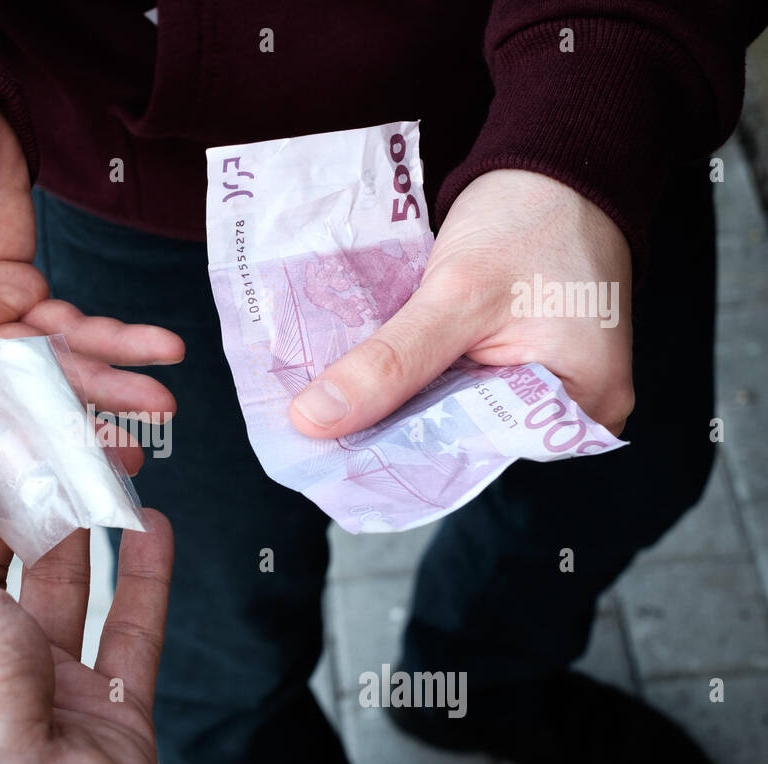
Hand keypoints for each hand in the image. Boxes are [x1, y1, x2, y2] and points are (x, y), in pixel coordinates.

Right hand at [0, 55, 182, 473]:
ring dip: (106, 390)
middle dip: (64, 430)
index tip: (39, 472)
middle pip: (5, 403)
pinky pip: (73, 330)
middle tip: (124, 456)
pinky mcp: (22, 296)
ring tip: (162, 405)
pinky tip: (160, 349)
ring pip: (49, 374)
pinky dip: (117, 341)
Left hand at [0, 414, 173, 763]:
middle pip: (3, 555)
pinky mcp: (110, 712)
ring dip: (87, 525)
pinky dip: (145, 578)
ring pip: (69, 588)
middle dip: (28, 491)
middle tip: (60, 427)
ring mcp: (45, 686)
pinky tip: (153, 524)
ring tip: (107, 459)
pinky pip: (131, 633)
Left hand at [289, 169, 634, 437]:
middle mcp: (577, 413)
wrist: (557, 168)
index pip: (476, 457)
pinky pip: (460, 388)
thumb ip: (389, 362)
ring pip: (456, 416)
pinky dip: (418, 380)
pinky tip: (369, 377)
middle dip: (394, 432)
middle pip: (465, 442)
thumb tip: (316, 420)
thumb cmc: (531, 220)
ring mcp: (549, 390)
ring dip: (400, 406)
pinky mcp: (522, 366)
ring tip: (334, 405)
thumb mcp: (455, 294)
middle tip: (318, 429)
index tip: (330, 453)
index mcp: (585, 409)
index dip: (400, 458)